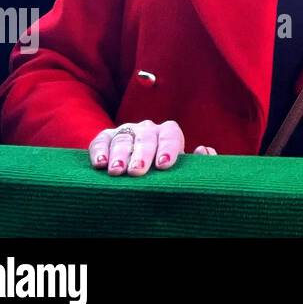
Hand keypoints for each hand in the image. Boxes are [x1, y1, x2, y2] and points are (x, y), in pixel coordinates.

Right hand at [88, 120, 217, 176]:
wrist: (137, 174)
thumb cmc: (164, 173)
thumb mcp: (180, 169)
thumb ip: (198, 162)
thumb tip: (203, 150)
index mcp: (167, 133)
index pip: (170, 133)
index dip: (168, 147)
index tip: (164, 165)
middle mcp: (147, 129)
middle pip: (146, 136)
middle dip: (142, 153)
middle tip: (137, 171)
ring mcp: (125, 132)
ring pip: (123, 138)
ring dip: (120, 154)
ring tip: (117, 171)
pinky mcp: (105, 138)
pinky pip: (101, 141)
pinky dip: (99, 151)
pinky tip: (100, 164)